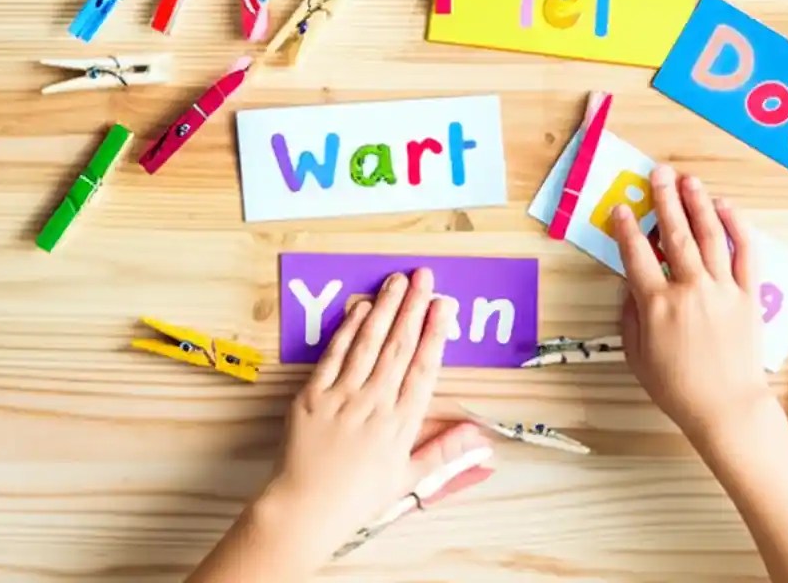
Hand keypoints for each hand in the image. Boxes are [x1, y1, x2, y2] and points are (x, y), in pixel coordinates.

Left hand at [260, 268, 493, 560]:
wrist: (306, 509)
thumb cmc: (360, 497)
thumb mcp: (410, 477)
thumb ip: (446, 451)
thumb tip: (481, 438)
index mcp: (401, 423)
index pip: (424, 368)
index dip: (436, 333)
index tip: (445, 306)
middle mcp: (374, 405)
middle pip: (399, 347)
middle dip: (414, 307)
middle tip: (425, 277)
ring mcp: (342, 398)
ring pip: (369, 344)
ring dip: (385, 309)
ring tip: (397, 280)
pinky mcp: (312, 397)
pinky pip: (333, 356)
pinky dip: (347, 330)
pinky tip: (360, 307)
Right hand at [611, 165, 770, 441]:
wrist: (727, 408)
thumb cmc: (678, 389)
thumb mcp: (637, 357)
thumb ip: (630, 316)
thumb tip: (631, 285)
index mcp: (657, 305)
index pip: (636, 255)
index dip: (626, 228)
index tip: (623, 208)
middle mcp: (689, 289)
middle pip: (674, 234)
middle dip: (664, 199)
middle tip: (657, 173)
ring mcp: (722, 290)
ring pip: (709, 235)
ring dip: (697, 203)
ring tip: (688, 181)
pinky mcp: (748, 295)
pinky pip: (745, 252)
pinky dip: (736, 226)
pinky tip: (725, 208)